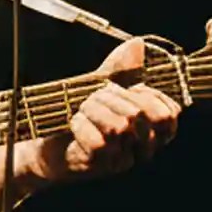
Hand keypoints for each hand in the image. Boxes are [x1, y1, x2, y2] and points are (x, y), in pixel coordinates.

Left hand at [26, 38, 181, 182]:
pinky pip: (98, 143)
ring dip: (95, 109)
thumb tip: (137, 44)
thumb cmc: (80, 117)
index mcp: (150, 132)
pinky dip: (82, 126)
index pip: (167, 115)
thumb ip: (121, 70)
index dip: (146, 96)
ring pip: (118, 127)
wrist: (44, 144)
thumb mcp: (102, 89)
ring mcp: (118, 161)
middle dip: (112, 97)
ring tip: (82, 108)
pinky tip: (74, 123)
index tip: (125, 89)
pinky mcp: (96, 166)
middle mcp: (139, 151)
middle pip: (139, 115)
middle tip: (93, 96)